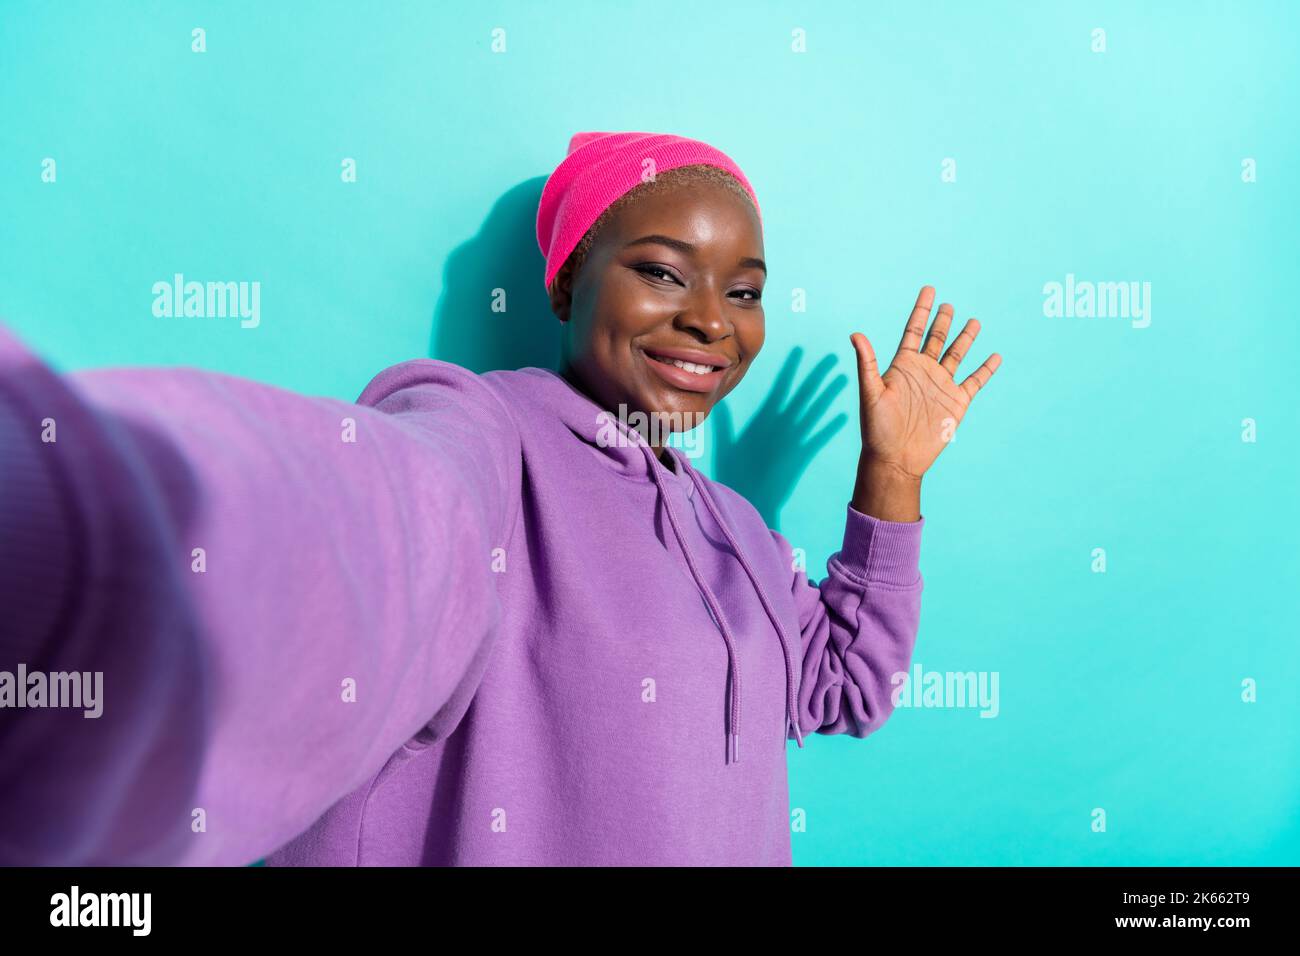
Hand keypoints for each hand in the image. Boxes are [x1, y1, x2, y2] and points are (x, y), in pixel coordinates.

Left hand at [850, 285, 1000, 483]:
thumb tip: (855, 334)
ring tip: (973, 321)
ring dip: (965, 339)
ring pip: (956, 355)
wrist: (895, 459)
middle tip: (948, 304)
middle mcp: (923, 372)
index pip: (914, 331)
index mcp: (903, 366)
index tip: (929, 289)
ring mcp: (941, 386)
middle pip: (936, 339)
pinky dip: (986, 369)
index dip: (921, 310)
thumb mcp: (870, 393)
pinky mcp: (956, 402)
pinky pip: (975, 381)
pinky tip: (995, 357)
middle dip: (942, 321)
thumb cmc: (877, 429)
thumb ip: (867, 363)